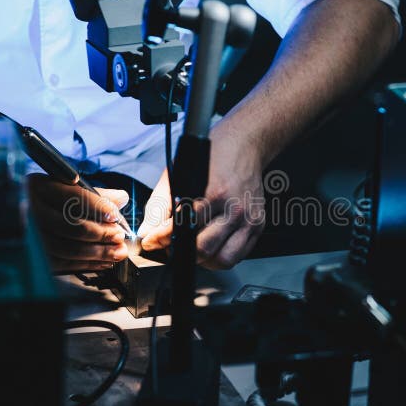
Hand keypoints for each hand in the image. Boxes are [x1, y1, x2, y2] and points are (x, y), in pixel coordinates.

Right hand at [27, 173, 129, 272]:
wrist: (12, 214)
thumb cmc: (46, 199)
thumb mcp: (65, 188)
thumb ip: (95, 194)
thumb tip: (121, 198)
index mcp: (40, 187)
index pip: (74, 198)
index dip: (98, 208)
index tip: (115, 216)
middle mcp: (32, 210)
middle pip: (73, 226)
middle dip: (101, 234)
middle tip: (118, 236)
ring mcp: (31, 236)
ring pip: (69, 248)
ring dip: (99, 253)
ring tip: (117, 252)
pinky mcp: (35, 256)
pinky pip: (65, 264)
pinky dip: (88, 264)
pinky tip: (103, 262)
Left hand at [138, 126, 265, 268]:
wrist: (245, 144)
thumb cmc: (213, 154)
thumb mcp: (179, 173)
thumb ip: (160, 205)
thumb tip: (147, 230)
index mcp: (214, 192)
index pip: (184, 227)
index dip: (163, 239)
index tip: (153, 241)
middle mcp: (234, 208)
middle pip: (203, 249)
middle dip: (181, 252)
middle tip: (171, 247)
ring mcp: (249, 219)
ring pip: (222, 259)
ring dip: (203, 260)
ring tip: (192, 249)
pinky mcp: (257, 225)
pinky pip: (238, 255)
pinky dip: (221, 257)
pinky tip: (211, 247)